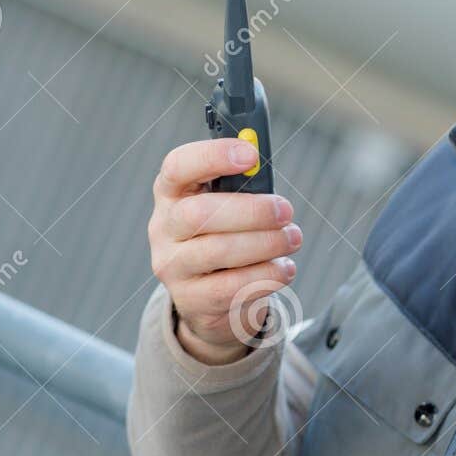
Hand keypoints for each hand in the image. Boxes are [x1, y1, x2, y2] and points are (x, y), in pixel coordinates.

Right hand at [147, 138, 300, 365]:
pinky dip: (265, 275)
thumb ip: (243, 186)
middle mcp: (163, 228)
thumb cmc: (227, 235)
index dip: (212, 156)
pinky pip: (230, 288)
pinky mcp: (190, 299)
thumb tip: (264, 172)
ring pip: (217, 251)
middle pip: (198, 213)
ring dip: (265, 243)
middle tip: (285, 210)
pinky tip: (284, 268)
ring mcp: (172, 266)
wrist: (211, 297)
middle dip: (251, 211)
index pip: (178, 166)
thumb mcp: (229, 205)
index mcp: (172, 192)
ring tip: (292, 239)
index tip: (251, 155)